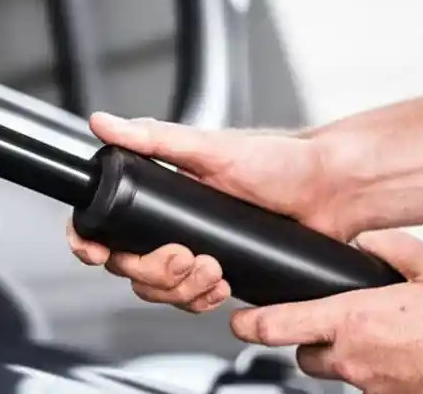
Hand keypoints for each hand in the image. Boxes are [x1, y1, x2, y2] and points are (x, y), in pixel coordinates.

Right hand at [66, 112, 347, 311]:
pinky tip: (221, 285)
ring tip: (212, 269)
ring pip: (158, 289)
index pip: (104, 223)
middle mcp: (168, 222)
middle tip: (184, 255)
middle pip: (128, 265)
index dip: (91, 242)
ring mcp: (192, 249)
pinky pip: (191, 300)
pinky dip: (201, 298)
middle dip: (153, 270)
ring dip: (179, 287)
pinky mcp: (219, 272)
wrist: (332, 190)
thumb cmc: (277, 160)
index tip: (97, 251)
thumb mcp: (209, 146)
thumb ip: (152, 137)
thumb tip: (103, 123)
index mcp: (155, 191)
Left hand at [231, 231, 422, 391]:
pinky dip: (376, 368)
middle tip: (323, 321)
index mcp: (355, 320)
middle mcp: (358, 358)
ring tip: (375, 334)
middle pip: (304, 355)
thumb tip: (366, 238)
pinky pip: (371, 385)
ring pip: (338, 372)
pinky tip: (400, 351)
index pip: (279, 326)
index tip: (237, 322)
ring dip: (343, 355)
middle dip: (305, 339)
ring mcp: (377, 386)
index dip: (250, 325)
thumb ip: (389, 246)